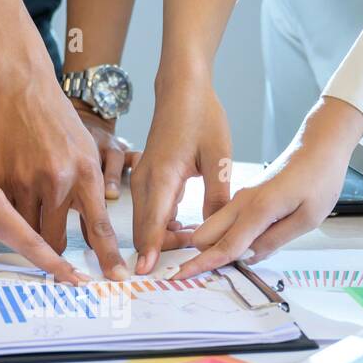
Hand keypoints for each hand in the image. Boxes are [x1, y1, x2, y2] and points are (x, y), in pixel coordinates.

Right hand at [0, 75, 127, 278]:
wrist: (19, 84)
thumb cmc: (55, 119)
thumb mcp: (84, 151)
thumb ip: (88, 192)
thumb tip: (91, 233)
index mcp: (84, 174)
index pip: (99, 226)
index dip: (107, 257)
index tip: (115, 278)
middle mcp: (57, 180)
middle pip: (53, 239)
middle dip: (53, 250)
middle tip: (52, 253)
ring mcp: (24, 180)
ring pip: (26, 229)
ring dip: (27, 231)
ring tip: (26, 219)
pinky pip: (4, 211)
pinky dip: (7, 211)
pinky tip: (9, 195)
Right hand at [129, 77, 230, 274]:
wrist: (181, 89)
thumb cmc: (201, 116)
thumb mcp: (220, 157)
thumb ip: (217, 196)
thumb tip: (217, 232)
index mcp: (162, 177)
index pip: (152, 224)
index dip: (151, 251)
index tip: (148, 273)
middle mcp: (145, 181)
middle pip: (144, 230)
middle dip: (163, 250)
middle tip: (194, 256)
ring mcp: (142, 180)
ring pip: (145, 223)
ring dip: (164, 238)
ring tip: (195, 241)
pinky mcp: (145, 178)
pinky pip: (148, 212)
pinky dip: (162, 226)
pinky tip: (185, 227)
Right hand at [175, 96, 362, 279]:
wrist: (320, 145)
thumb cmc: (320, 177)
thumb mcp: (308, 218)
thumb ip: (275, 240)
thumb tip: (250, 258)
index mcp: (258, 208)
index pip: (225, 245)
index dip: (203, 264)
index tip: (179, 276)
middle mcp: (242, 202)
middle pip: (204, 236)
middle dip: (205, 256)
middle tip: (227, 270)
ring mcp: (240, 198)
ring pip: (212, 228)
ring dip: (216, 246)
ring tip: (246, 255)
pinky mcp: (244, 197)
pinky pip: (225, 221)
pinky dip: (227, 235)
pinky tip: (250, 241)